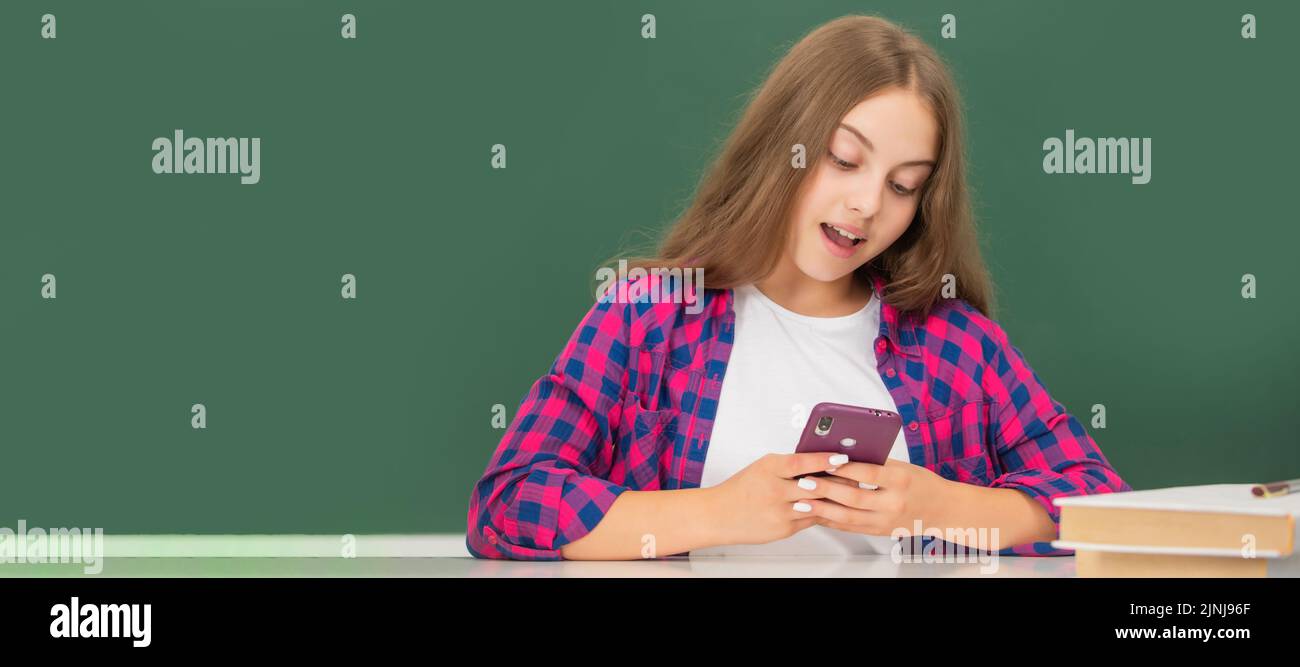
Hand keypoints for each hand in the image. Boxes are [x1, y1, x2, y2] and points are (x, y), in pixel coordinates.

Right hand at [707, 452, 852, 545]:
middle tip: (858, 475)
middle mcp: (774, 491)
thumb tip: (818, 461)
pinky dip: (822, 512)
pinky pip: (810, 519)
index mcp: (768, 469)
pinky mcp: (783, 529)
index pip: (800, 463)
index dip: (823, 460)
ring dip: (835, 499)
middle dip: (838, 481)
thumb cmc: (741, 488)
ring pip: (816, 505)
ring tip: (851, 491)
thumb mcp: (762, 468)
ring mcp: (779, 512)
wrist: (719, 515)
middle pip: (814, 486)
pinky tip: (833, 507)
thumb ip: (788, 465)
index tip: (841, 456)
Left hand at [797, 459, 953, 536]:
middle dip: (825, 490)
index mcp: (901, 481)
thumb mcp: (903, 467)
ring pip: (848, 517)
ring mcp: (886, 521)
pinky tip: (817, 513)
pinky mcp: (879, 532)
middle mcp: (893, 503)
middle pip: (853, 497)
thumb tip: (843, 452)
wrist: (942, 510)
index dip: (844, 468)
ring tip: (803, 500)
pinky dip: (832, 520)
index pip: (868, 473)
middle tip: (804, 482)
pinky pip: (851, 527)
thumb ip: (875, 462)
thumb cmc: (921, 484)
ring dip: (822, 508)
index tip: (824, 461)